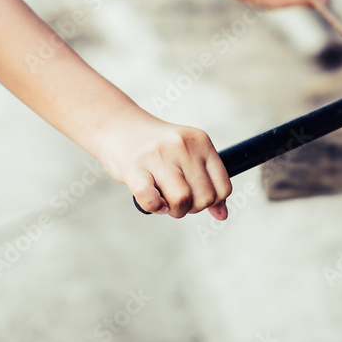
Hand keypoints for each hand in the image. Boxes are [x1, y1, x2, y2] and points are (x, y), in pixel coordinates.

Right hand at [96, 110, 231, 219]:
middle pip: (204, 197)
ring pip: (182, 200)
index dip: (212, 202)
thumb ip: (207, 182)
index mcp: (200, 141)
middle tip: (177, 200)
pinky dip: (156, 208)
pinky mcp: (134, 167)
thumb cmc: (156, 147)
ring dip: (175, 210)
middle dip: (192, 208)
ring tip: (165, 201)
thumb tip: (222, 215)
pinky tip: (154, 202)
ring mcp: (158, 155)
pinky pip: (152, 200)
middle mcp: (183, 145)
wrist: (118, 126)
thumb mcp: (188, 155)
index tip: (196, 198)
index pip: (223, 187)